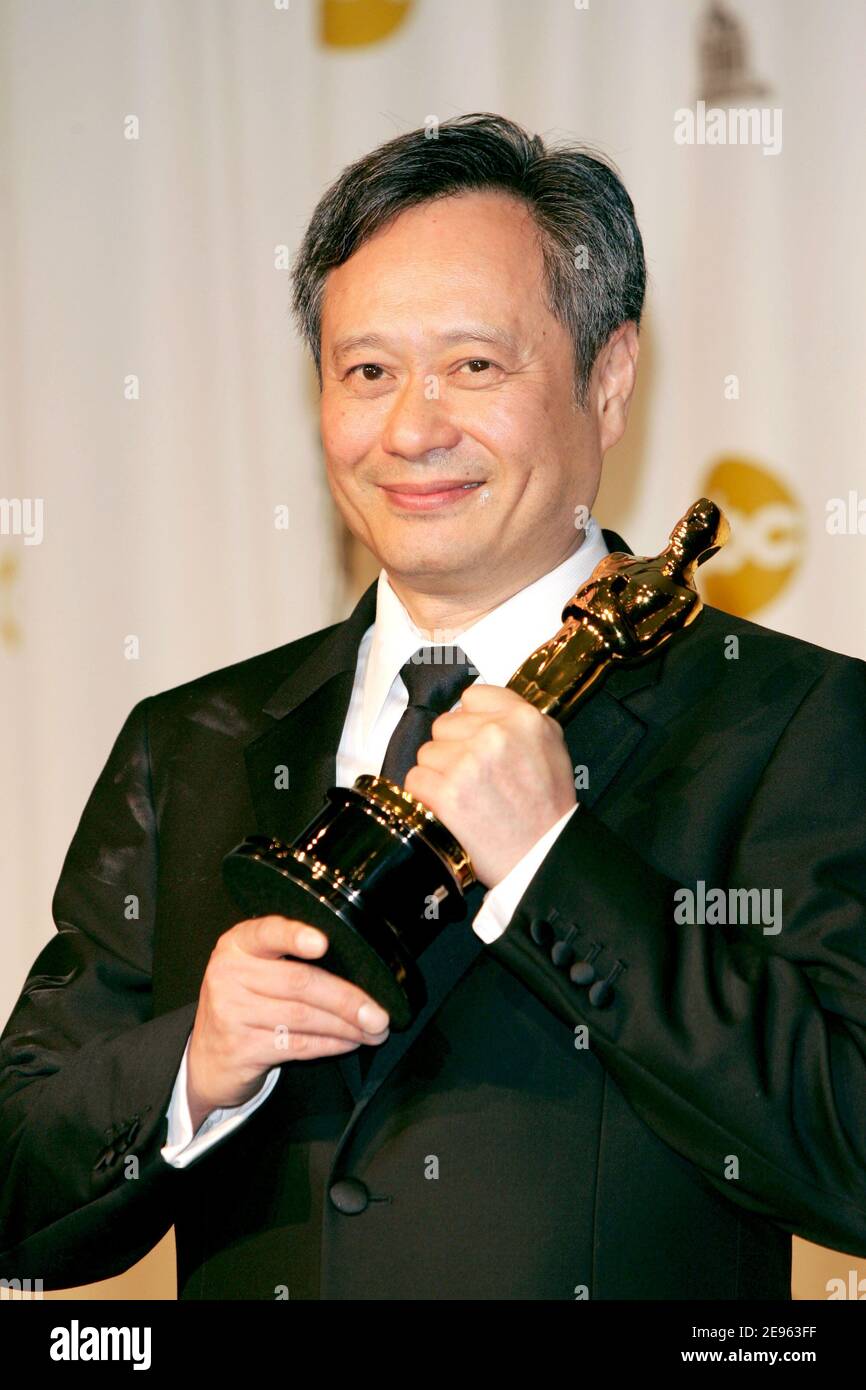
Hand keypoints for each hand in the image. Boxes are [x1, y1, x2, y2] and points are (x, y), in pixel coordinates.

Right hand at [186, 916, 390, 1131]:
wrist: (204, 1060)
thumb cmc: (243, 1004)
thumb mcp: (254, 969)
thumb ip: (289, 959)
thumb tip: (358, 967)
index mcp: (238, 944)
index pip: (268, 932)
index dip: (295, 936)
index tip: (322, 943)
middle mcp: (229, 974)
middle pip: (299, 982)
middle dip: (347, 999)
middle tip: (379, 1013)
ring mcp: (232, 1013)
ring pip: (303, 1017)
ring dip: (347, 1026)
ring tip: (374, 1030)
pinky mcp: (241, 1049)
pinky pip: (298, 1045)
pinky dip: (331, 1044)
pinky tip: (350, 1042)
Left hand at [403, 684, 576, 887]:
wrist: (542, 855)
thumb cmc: (547, 807)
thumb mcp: (551, 745)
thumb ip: (518, 718)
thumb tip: (480, 707)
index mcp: (523, 719)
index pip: (472, 696)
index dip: (471, 720)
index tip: (476, 739)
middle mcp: (495, 735)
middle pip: (445, 724)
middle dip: (454, 748)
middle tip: (476, 776)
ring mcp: (468, 763)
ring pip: (427, 752)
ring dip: (439, 773)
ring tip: (467, 794)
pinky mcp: (446, 793)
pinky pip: (415, 779)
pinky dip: (426, 795)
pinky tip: (450, 806)